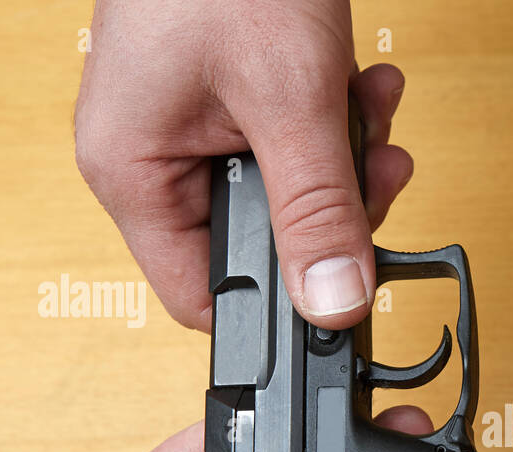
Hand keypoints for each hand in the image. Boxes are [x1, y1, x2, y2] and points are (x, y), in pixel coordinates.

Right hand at [74, 0, 411, 331]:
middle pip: (259, 245)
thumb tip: (334, 303)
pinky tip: (366, 86)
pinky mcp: (230, 103)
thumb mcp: (289, 98)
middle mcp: (154, 159)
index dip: (280, 304)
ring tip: (373, 110)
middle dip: (333, 210)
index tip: (344, 287)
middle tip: (378, 173)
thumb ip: (317, 210)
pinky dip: (339, 122)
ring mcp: (192, 129)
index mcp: (134, 173)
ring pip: (288, 195)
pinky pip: (294, 146)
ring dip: (348, 160)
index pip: (203, 297)